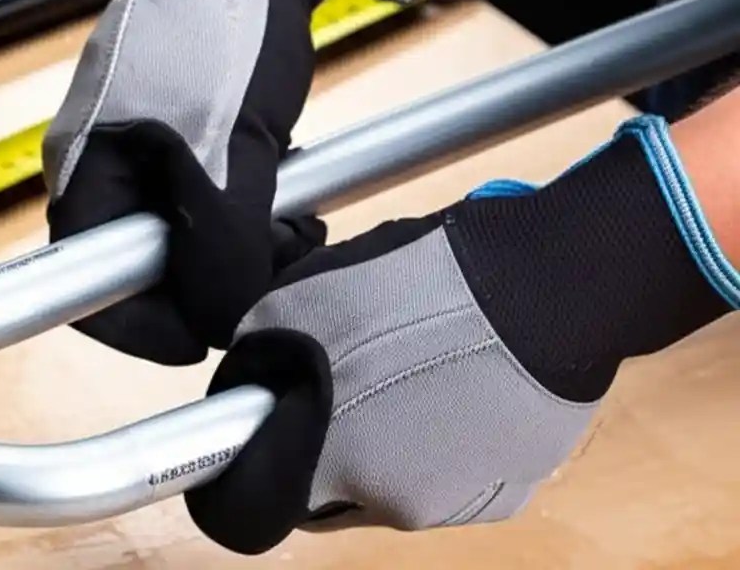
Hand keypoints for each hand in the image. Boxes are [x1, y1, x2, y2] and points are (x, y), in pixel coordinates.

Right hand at [43, 0, 363, 364]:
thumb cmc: (222, 21)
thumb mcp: (226, 142)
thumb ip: (218, 239)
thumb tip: (220, 318)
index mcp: (85, 176)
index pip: (88, 293)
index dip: (147, 326)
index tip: (208, 332)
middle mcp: (106, 178)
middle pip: (145, 277)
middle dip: (216, 282)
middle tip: (274, 259)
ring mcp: (144, 166)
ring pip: (188, 251)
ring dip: (245, 250)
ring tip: (291, 220)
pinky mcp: (184, 156)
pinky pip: (212, 216)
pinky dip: (253, 220)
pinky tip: (287, 196)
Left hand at [185, 115, 738, 553]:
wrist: (548, 286)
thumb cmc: (419, 289)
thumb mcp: (296, 301)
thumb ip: (257, 359)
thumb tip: (247, 388)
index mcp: (334, 470)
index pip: (255, 508)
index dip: (247, 465)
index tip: (256, 429)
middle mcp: (396, 508)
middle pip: (330, 492)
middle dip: (324, 446)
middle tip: (340, 379)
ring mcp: (463, 505)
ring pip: (394, 483)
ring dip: (388, 440)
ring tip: (410, 366)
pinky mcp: (514, 489)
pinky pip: (454, 472)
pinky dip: (445, 437)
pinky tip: (456, 378)